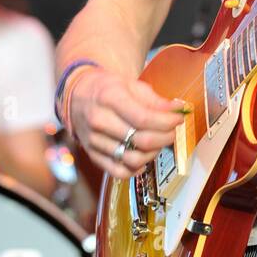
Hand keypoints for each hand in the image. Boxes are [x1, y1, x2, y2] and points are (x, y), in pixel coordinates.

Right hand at [68, 66, 190, 179]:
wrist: (78, 97)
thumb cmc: (107, 89)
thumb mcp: (130, 84)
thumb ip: (154, 99)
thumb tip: (177, 109)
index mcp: (109, 98)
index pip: (144, 118)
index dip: (167, 122)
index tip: (178, 119)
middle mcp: (99, 121)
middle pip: (141, 140)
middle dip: (165, 138)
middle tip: (172, 132)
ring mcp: (94, 141)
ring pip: (132, 159)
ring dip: (153, 154)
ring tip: (158, 143)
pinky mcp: (92, 155)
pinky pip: (118, 172)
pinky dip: (136, 170)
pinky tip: (143, 159)